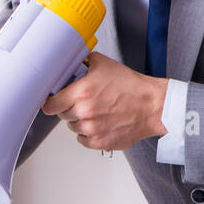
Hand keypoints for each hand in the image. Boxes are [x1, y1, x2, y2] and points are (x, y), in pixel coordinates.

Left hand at [40, 52, 168, 150]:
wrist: (153, 106)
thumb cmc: (132, 86)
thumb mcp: (105, 64)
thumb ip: (84, 62)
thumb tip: (71, 62)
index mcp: (81, 92)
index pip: (51, 104)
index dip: (52, 102)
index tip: (53, 102)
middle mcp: (84, 112)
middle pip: (62, 115)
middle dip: (70, 108)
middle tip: (84, 102)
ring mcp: (92, 129)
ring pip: (73, 127)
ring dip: (80, 121)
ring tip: (96, 112)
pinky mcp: (100, 142)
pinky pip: (83, 140)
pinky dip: (88, 134)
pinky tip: (99, 123)